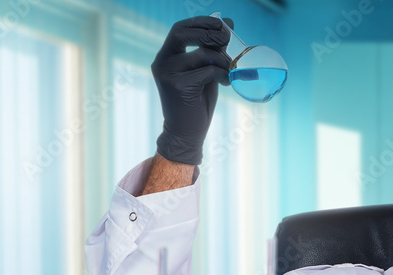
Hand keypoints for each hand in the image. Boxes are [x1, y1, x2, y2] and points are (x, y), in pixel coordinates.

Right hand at [151, 16, 232, 164]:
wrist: (186, 133)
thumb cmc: (196, 103)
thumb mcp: (205, 72)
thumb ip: (212, 50)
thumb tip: (228, 23)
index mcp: (166, 56)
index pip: (180, 29)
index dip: (201, 22)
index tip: (222, 24)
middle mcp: (162, 62)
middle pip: (182, 32)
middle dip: (209, 32)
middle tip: (228, 39)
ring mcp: (167, 73)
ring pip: (202, 54)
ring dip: (223, 60)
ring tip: (231, 70)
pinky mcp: (177, 85)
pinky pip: (207, 71)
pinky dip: (222, 74)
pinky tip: (227, 82)